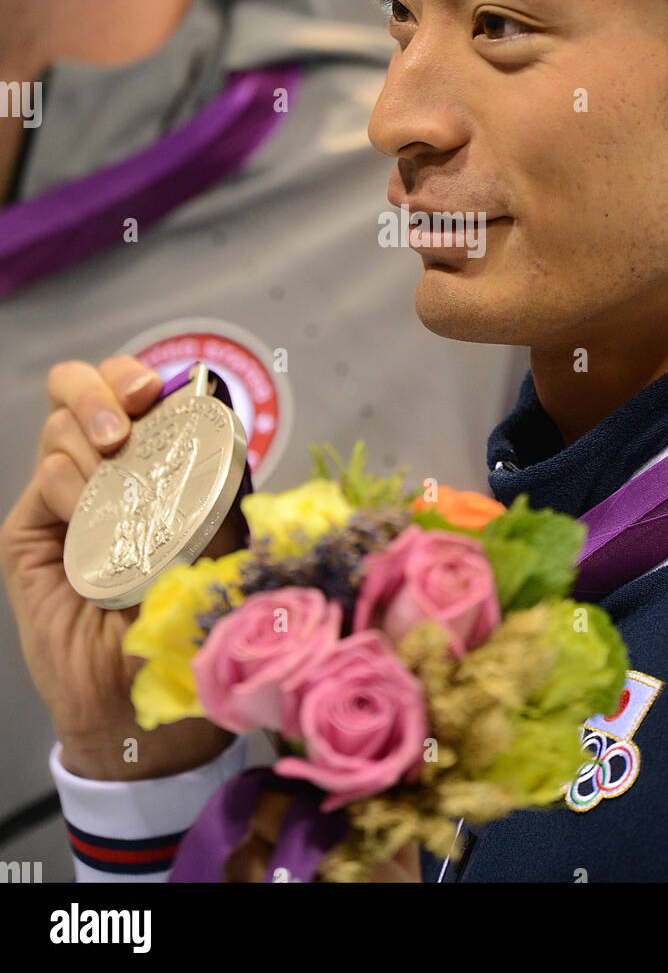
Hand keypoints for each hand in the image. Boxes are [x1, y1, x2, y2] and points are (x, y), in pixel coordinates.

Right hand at [0, 356, 240, 780]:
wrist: (144, 699)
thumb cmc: (192, 620)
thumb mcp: (224, 538)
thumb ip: (221, 473)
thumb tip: (217, 402)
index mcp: (156, 461)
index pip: (137, 390)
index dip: (142, 378)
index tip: (159, 391)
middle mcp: (108, 470)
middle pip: (86, 385)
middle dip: (105, 387)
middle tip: (126, 424)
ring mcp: (66, 497)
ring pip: (63, 425)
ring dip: (95, 450)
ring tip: (121, 502)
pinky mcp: (32, 530)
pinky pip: (47, 476)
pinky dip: (74, 491)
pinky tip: (95, 529)